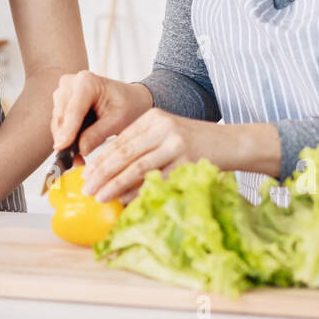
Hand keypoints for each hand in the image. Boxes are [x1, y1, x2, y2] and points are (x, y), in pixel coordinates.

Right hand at [49, 70, 153, 161]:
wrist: (130, 100)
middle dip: (66, 140)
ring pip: (57, 122)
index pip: (73, 110)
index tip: (62, 148)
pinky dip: (65, 138)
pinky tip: (76, 150)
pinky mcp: (60, 104)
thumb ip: (98, 134)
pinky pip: (58, 125)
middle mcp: (71, 83)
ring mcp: (63, 92)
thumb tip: (80, 149)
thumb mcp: (118, 121)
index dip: (67, 131)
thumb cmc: (128, 105)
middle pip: (61, 116)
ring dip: (65, 141)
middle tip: (75, 161)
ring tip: (79, 159)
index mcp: (87, 81)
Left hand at [79, 109, 220, 202]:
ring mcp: (176, 144)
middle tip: (86, 188)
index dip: (100, 158)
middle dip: (102, 173)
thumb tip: (108, 171)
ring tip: (99, 196)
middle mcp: (163, 127)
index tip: (86, 174)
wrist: (232, 143)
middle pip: (125, 153)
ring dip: (115, 184)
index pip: (120, 140)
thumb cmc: (195, 143)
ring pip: (137, 168)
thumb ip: (142, 146)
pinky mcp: (188, 161)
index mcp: (154, 117)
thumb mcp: (167, 135)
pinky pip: (157, 180)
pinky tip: (125, 200)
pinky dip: (138, 191)